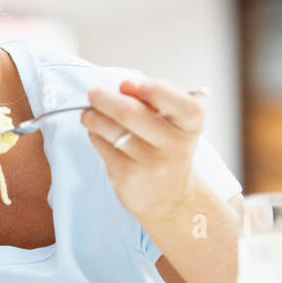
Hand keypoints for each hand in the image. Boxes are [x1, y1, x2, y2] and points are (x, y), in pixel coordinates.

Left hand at [81, 78, 204, 225]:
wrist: (169, 199)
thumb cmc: (165, 150)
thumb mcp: (171, 123)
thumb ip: (152, 100)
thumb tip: (126, 85)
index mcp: (191, 126)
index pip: (185, 106)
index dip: (158, 91)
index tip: (132, 84)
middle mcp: (176, 146)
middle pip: (131, 113)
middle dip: (105, 99)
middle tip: (94, 93)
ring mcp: (151, 164)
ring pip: (110, 129)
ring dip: (93, 117)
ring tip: (90, 114)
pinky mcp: (127, 176)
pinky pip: (102, 145)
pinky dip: (95, 135)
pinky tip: (99, 135)